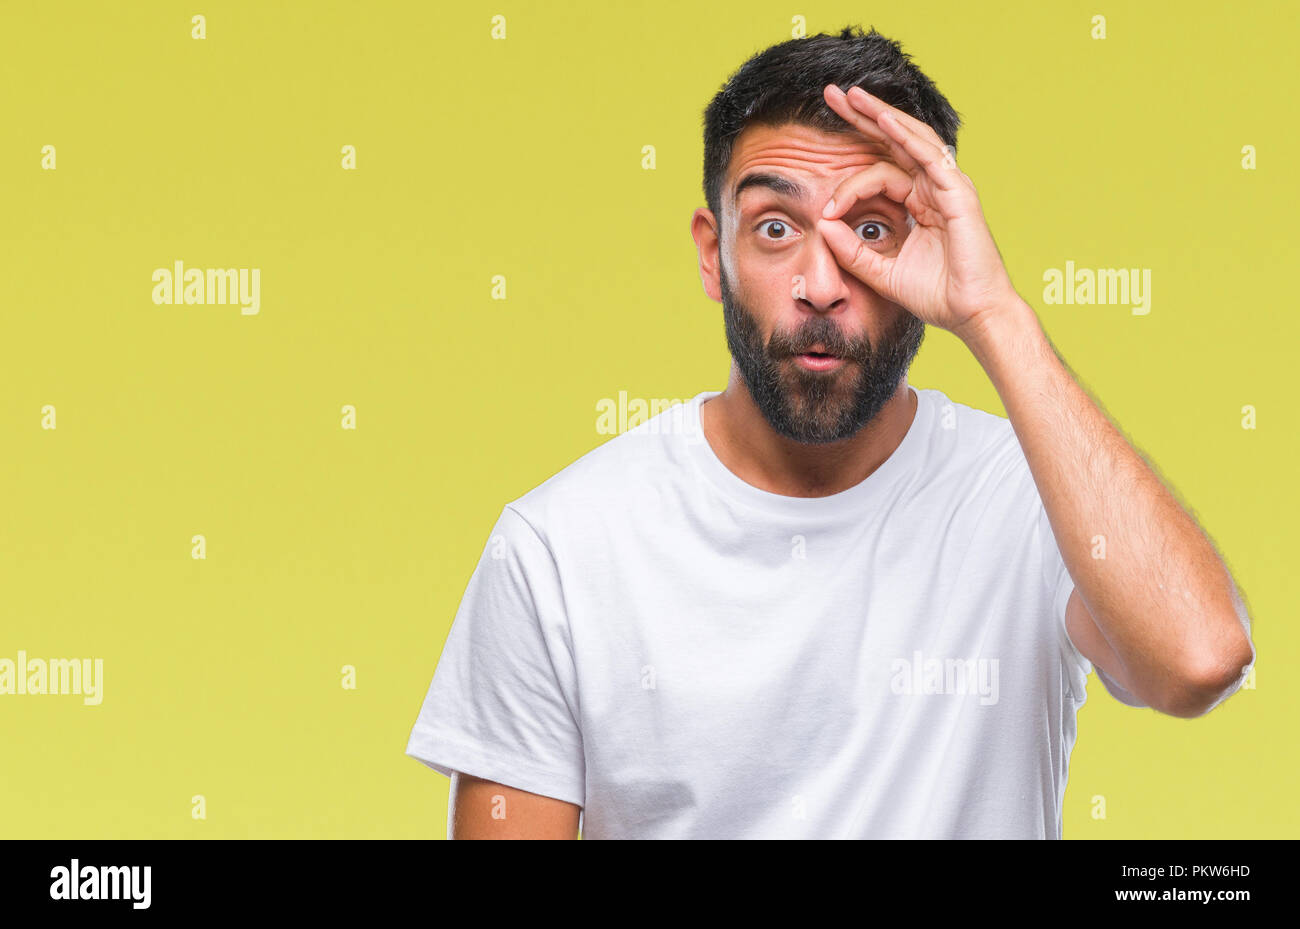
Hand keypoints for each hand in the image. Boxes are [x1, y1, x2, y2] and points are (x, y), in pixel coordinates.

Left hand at [817, 84, 1019, 340]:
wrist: (971, 314)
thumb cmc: (936, 295)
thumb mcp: (881, 272)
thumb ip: (851, 250)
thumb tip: (822, 223)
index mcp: (918, 203)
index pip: (879, 172)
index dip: (847, 185)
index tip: (825, 211)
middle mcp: (933, 188)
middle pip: (894, 141)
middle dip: (863, 117)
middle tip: (833, 94)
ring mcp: (947, 187)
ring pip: (910, 139)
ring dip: (881, 115)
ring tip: (852, 96)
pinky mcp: (958, 193)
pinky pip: (928, 157)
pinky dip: (906, 137)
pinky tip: (884, 120)